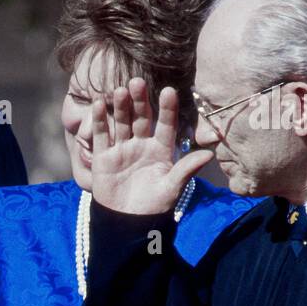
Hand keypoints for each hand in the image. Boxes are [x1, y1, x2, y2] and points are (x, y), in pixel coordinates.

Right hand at [90, 79, 212, 214]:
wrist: (127, 223)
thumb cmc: (154, 207)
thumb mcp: (172, 188)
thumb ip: (186, 169)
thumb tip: (208, 154)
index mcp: (161, 150)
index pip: (166, 125)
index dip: (167, 109)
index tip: (169, 91)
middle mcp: (142, 145)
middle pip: (141, 118)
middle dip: (140, 101)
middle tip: (138, 82)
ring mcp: (122, 149)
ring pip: (122, 122)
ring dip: (120, 106)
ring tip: (119, 91)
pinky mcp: (103, 156)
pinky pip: (101, 135)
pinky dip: (98, 120)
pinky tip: (98, 104)